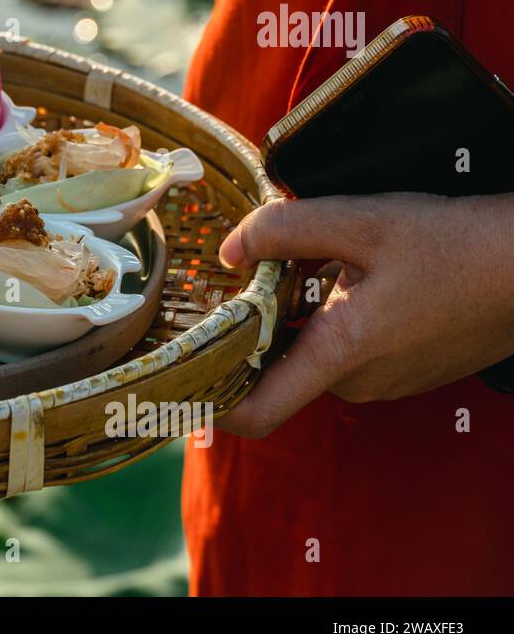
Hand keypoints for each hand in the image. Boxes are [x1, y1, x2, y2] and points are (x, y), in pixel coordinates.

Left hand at [215, 192, 513, 436]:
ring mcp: (386, 382)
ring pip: (313, 357)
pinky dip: (332, 322)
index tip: (178, 380)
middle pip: (277, 372)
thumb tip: (228, 250)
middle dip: (254, 333)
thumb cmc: (454, 244)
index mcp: (339, 353)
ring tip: (303, 270)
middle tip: (236, 287)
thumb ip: (282, 232)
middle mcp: (357, 382)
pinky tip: (348, 278)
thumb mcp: (359, 220)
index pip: (256, 413)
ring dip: (297, 321)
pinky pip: (348, 354)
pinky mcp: (406, 371)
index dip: (209, 405)